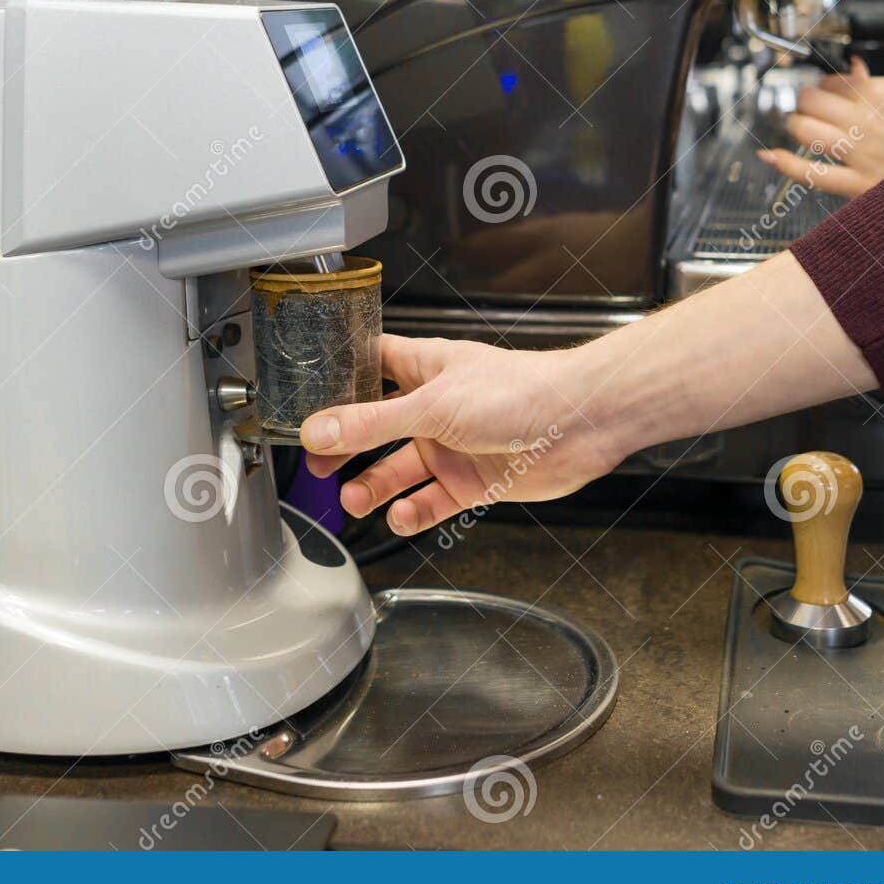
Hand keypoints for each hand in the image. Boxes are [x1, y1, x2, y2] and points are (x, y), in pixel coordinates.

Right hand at [299, 335, 624, 535]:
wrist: (580, 425)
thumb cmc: (519, 392)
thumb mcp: (431, 406)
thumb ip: (371, 424)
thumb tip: (317, 430)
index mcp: (423, 368)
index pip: (368, 366)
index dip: (336, 382)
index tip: (303, 404)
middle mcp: (434, 407)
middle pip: (374, 428)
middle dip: (345, 448)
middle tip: (319, 467)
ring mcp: (452, 445)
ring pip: (399, 470)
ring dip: (374, 487)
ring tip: (355, 500)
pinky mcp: (472, 482)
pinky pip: (431, 502)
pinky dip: (413, 513)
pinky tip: (400, 517)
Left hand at [756, 58, 883, 197]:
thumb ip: (876, 85)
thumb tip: (852, 68)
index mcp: (882, 95)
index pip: (832, 80)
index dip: (823, 85)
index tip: (827, 92)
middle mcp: (867, 120)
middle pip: (810, 100)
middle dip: (803, 102)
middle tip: (808, 109)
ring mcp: (861, 152)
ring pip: (805, 129)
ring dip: (795, 126)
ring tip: (799, 128)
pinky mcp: (860, 183)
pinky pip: (811, 173)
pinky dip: (785, 164)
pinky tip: (769, 155)